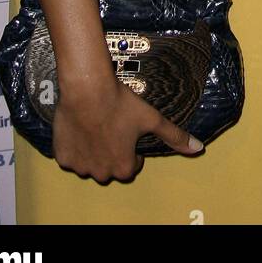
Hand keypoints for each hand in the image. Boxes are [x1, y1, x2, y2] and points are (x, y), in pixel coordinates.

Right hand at [52, 74, 203, 181]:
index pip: (132, 165)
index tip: (128, 132)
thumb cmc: (120, 104)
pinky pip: (71, 157)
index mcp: (124, 168)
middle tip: (112, 127)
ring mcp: (80, 167)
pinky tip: (82, 128)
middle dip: (112, 151)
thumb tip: (197, 148)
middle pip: (109, 167)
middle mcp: (102, 173)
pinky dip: (75, 147)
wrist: (88, 89)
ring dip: (94, 151)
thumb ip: (174, 136)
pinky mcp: (63, 157)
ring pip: (90, 163)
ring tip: (97, 125)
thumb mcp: (152, 119)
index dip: (131, 148)